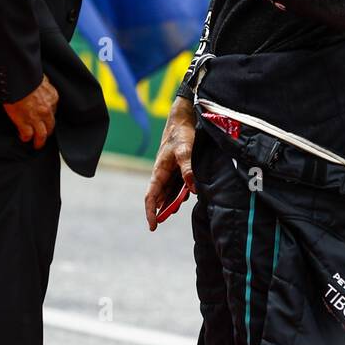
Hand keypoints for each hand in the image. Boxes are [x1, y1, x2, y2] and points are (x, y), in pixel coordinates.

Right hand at [4, 75, 58, 148]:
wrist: (17, 78)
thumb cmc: (27, 75)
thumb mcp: (41, 79)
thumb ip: (43, 85)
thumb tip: (42, 84)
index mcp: (52, 98)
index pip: (53, 111)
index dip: (48, 116)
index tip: (44, 119)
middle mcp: (47, 110)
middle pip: (51, 126)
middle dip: (47, 132)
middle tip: (44, 136)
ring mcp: (36, 118)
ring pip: (42, 135)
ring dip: (40, 142)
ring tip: (37, 145)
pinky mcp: (24, 122)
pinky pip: (27, 135)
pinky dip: (25, 138)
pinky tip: (23, 138)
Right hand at [145, 96, 196, 230]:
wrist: (183, 117)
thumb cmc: (181, 133)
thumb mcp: (185, 151)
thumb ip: (188, 169)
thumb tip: (193, 189)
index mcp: (158, 171)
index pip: (151, 196)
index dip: (151, 212)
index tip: (153, 226)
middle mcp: (162, 173)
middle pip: (159, 197)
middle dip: (160, 210)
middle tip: (162, 223)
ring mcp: (170, 170)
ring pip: (169, 192)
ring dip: (171, 203)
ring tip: (174, 211)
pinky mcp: (178, 167)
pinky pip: (178, 184)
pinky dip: (180, 193)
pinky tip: (186, 196)